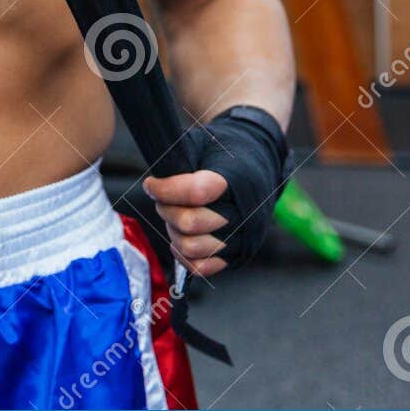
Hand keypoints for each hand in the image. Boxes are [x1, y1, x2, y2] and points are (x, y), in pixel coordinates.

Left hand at [143, 106, 291, 276]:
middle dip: (167, 208)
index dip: (165, 189)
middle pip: (188, 223)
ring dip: (174, 231)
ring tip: (176, 213)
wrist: (257, 167)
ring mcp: (242, 238)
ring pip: (190, 247)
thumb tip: (152, 181)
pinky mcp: (237, 256)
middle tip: (164, 197)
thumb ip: (177, 159)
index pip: (195, 193)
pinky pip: (200, 267)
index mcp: (236, 181)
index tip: (152, 183)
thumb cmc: (222, 154)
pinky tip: (182, 233)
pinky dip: (184, 253)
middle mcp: (243, 214)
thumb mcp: (200, 143)